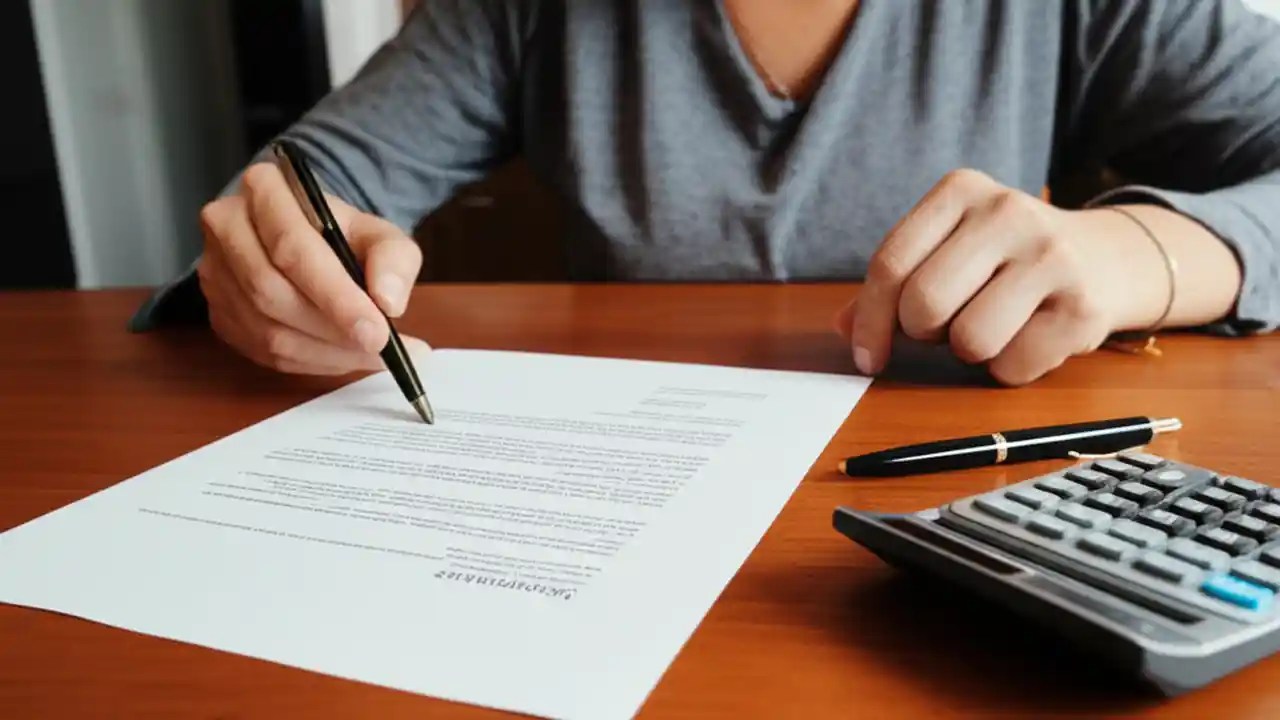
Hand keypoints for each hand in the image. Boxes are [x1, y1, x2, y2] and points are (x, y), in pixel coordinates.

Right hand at [196, 162, 428, 374]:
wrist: (313, 242)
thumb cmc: (345, 236)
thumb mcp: (381, 234)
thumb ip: (394, 259)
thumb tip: (388, 301)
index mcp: (264, 188)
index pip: (292, 248)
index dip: (335, 296)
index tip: (377, 332)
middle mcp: (226, 225)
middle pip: (271, 290)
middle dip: (331, 328)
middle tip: (377, 347)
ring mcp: (215, 271)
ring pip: (265, 327)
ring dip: (323, 350)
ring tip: (367, 353)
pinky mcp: (218, 310)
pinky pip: (260, 349)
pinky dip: (308, 361)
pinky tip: (339, 355)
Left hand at [835, 169, 1155, 384]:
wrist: (1106, 259)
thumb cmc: (1004, 261)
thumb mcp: (949, 249)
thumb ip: (894, 283)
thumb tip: (844, 327)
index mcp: (961, 191)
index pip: (890, 265)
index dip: (870, 322)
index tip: (867, 356)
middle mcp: (1008, 212)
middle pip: (923, 305)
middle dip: (923, 332)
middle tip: (945, 327)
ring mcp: (1052, 256)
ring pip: (969, 340)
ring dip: (968, 352)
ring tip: (992, 325)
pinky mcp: (1084, 306)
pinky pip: (1013, 366)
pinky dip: (1009, 368)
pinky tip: (1029, 337)